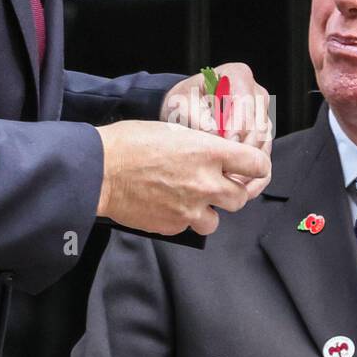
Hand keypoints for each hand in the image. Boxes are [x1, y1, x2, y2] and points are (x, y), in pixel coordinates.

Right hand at [94, 120, 269, 235]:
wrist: (99, 170)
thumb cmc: (130, 143)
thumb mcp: (174, 129)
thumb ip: (202, 146)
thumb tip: (216, 155)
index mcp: (209, 152)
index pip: (256, 164)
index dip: (257, 167)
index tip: (251, 169)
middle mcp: (206, 183)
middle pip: (241, 197)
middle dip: (230, 192)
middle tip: (214, 185)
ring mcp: (191, 208)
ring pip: (216, 220)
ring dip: (207, 211)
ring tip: (188, 199)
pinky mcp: (174, 226)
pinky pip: (189, 227)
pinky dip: (182, 219)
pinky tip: (167, 205)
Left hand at [159, 62, 273, 201]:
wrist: (185, 109)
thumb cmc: (183, 103)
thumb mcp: (182, 105)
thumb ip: (198, 118)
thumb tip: (216, 135)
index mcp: (237, 75)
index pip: (245, 104)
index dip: (236, 128)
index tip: (224, 147)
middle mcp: (255, 92)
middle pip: (259, 125)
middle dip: (243, 152)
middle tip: (226, 171)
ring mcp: (261, 114)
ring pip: (265, 143)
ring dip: (249, 166)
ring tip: (230, 183)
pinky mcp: (263, 134)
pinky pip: (265, 155)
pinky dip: (255, 173)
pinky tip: (242, 187)